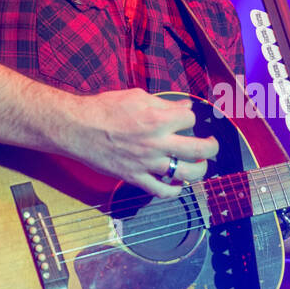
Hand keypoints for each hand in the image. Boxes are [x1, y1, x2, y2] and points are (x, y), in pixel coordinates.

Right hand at [60, 89, 218, 197]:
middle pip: (200, 149)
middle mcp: (157, 143)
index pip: (190, 118)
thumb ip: (164, 103)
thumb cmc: (104, 109)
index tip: (184, 118)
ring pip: (187, 173)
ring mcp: (147, 163)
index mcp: (157, 119)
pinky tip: (178, 185)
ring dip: (200, 171)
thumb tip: (186, 105)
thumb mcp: (137, 96)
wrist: (77, 128)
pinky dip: (174, 191)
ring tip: (200, 165)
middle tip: (211, 145)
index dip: (189, 116)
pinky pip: (162, 192)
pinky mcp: (135, 178)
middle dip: (212, 147)